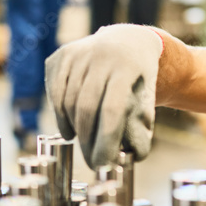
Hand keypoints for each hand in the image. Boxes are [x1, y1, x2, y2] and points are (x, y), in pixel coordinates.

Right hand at [45, 24, 163, 166]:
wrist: (129, 41)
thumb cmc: (140, 80)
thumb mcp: (149, 97)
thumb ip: (142, 125)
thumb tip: (133, 158)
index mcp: (127, 67)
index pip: (112, 110)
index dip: (105, 141)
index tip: (103, 164)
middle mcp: (101, 56)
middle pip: (87, 108)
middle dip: (87, 140)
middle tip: (92, 161)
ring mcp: (78, 53)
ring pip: (68, 102)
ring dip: (74, 129)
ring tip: (84, 144)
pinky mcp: (62, 56)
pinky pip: (55, 93)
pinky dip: (60, 116)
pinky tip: (70, 130)